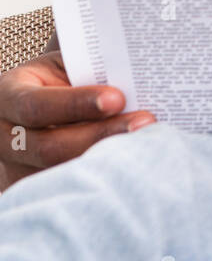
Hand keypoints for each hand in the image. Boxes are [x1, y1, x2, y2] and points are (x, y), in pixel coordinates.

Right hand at [0, 50, 156, 192]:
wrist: (41, 111)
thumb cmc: (59, 82)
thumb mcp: (63, 66)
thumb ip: (87, 71)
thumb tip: (138, 73)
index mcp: (8, 96)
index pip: (37, 105)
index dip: (76, 103)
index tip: (118, 98)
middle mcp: (4, 139)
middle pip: (50, 147)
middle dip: (101, 136)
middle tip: (145, 122)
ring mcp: (16, 171)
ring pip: (61, 175)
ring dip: (108, 161)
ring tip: (149, 145)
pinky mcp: (35, 193)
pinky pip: (70, 191)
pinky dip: (104, 180)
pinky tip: (136, 168)